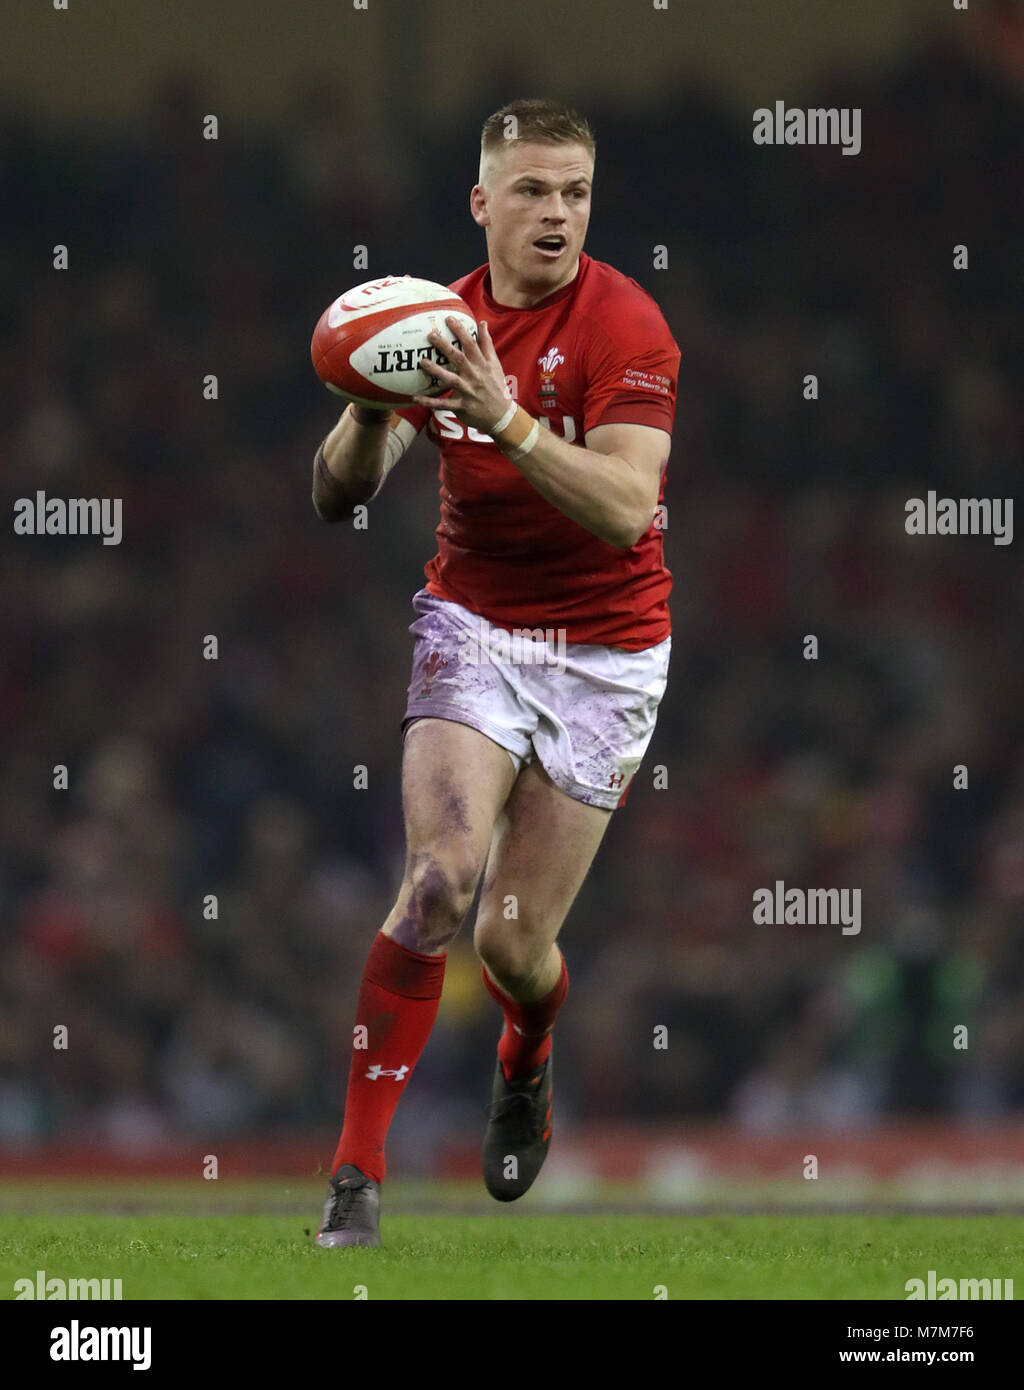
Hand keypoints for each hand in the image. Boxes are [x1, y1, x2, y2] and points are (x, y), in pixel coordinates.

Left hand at [412, 318, 510, 433]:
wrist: (501, 415)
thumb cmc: (496, 386)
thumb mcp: (495, 364)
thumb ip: (487, 344)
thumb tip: (482, 323)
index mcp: (482, 364)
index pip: (471, 344)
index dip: (460, 331)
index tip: (448, 319)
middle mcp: (474, 376)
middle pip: (459, 358)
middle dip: (444, 346)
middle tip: (431, 335)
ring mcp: (468, 391)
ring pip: (450, 379)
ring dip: (436, 371)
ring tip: (423, 362)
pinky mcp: (462, 406)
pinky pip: (443, 404)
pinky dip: (429, 402)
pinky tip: (415, 398)